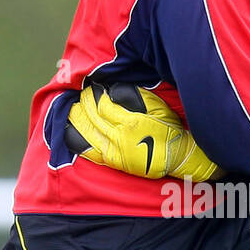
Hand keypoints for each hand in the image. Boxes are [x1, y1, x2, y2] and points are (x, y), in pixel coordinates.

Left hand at [64, 84, 222, 179]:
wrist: (178, 157)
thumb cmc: (170, 129)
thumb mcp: (157, 108)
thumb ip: (136, 98)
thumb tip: (115, 90)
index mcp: (130, 121)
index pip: (102, 105)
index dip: (95, 95)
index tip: (93, 88)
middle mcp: (119, 136)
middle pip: (91, 117)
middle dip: (83, 104)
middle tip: (81, 95)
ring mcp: (114, 150)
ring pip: (86, 132)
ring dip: (76, 119)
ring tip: (72, 109)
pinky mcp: (113, 161)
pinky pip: (89, 149)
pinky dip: (78, 139)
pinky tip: (71, 130)